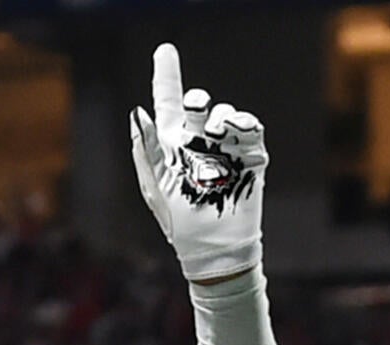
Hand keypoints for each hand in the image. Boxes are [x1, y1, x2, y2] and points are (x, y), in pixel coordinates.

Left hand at [129, 42, 266, 281]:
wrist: (214, 247)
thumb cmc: (179, 222)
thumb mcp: (155, 187)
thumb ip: (145, 150)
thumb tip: (138, 113)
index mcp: (172, 145)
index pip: (168, 103)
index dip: (166, 76)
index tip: (165, 51)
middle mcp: (199, 142)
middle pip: (199, 104)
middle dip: (198, 99)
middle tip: (196, 107)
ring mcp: (226, 148)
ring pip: (225, 114)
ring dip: (221, 117)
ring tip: (216, 133)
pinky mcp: (250, 157)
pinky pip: (250, 128)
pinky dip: (244, 123)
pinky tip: (235, 132)